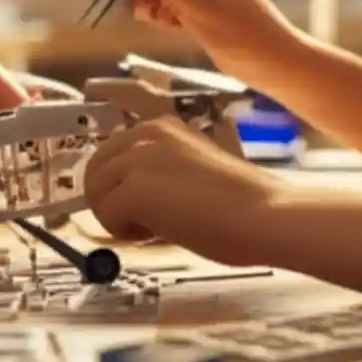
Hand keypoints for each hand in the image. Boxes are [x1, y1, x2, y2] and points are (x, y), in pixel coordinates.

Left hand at [84, 116, 286, 265]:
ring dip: (116, 217)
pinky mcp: (135, 189)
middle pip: (95, 171)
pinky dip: (123, 233)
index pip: (112, 154)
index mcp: (161, 127)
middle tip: (142, 223)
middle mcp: (145, 134)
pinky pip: (106, 217)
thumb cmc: (241, 203)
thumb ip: (158, 173)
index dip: (120, 186)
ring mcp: (137, 159)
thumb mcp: (191, 170)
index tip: (141, 206)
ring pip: (95, 193)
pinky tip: (155, 234)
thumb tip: (128, 196)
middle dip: (110, 201)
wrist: (265, 215)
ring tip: (153, 228)